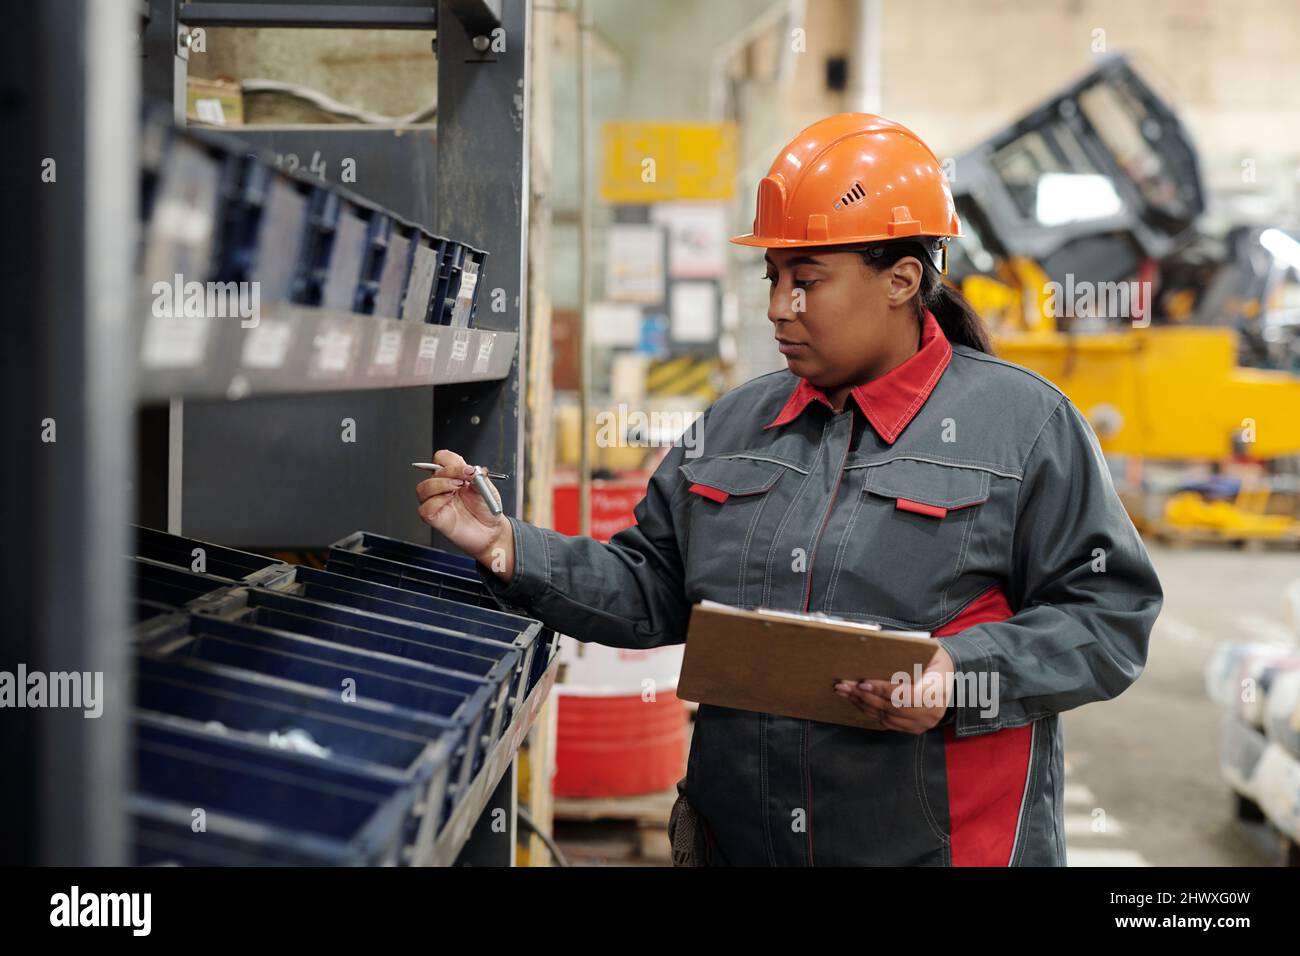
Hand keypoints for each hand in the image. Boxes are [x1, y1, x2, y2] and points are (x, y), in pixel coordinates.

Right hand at [415, 448, 513, 577]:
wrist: (491, 531)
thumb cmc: (487, 510)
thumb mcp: (488, 488)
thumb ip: (479, 476)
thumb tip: (473, 468)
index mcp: (454, 477)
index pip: (441, 459)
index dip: (452, 462)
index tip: (469, 470)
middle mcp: (443, 488)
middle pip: (433, 471)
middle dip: (450, 472)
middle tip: (466, 478)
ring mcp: (437, 502)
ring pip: (423, 488)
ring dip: (440, 485)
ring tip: (457, 488)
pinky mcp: (434, 518)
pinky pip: (424, 508)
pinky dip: (436, 502)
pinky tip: (449, 501)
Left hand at [834, 645, 954, 733]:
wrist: (945, 676)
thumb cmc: (933, 659)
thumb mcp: (926, 651)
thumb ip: (906, 656)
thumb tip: (875, 649)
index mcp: (938, 690)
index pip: (908, 695)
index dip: (884, 690)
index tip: (863, 683)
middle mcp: (933, 712)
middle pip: (893, 708)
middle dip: (865, 696)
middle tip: (844, 686)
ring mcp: (923, 723)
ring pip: (887, 717)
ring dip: (863, 704)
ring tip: (845, 692)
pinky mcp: (913, 729)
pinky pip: (887, 723)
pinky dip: (870, 711)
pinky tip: (856, 700)